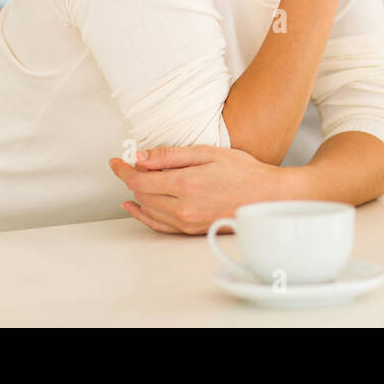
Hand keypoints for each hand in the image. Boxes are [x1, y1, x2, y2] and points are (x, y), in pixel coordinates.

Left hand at [108, 145, 293, 234]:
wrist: (267, 197)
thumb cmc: (243, 171)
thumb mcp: (208, 153)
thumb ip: (171, 155)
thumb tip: (140, 157)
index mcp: (184, 185)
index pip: (139, 179)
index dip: (122, 169)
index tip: (116, 161)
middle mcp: (182, 207)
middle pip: (142, 194)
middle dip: (131, 178)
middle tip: (130, 163)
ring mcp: (186, 222)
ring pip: (148, 209)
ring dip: (137, 194)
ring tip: (131, 180)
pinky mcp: (191, 230)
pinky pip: (159, 225)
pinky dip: (144, 215)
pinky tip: (136, 207)